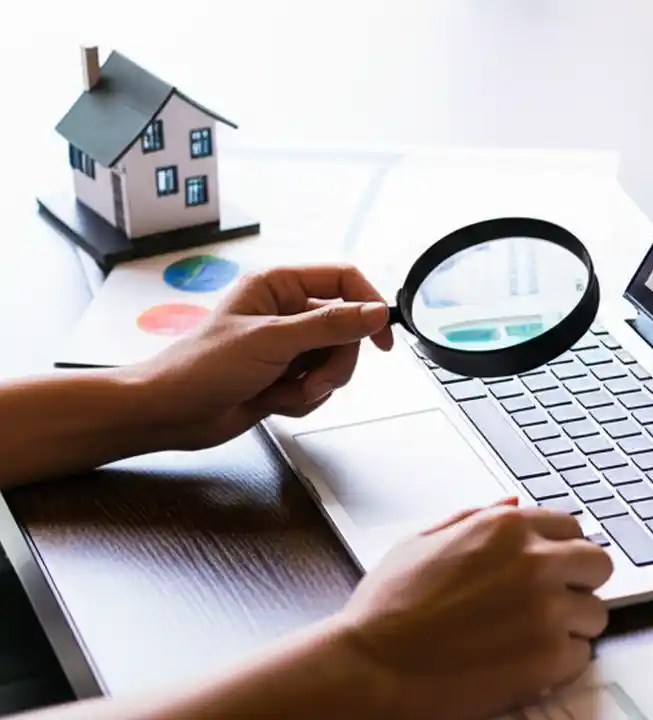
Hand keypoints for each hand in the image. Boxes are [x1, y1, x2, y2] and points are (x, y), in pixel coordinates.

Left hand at [131, 264, 394, 449]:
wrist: (169, 414)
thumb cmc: (200, 368)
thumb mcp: (272, 342)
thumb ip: (329, 326)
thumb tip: (375, 313)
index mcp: (278, 286)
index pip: (343, 281)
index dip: (368, 306)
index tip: (383, 338)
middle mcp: (285, 312)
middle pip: (346, 330)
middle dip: (333, 363)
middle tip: (312, 380)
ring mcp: (287, 346)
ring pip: (335, 362)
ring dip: (316, 385)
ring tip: (285, 392)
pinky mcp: (285, 376)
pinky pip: (319, 386)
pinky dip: (302, 399)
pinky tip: (271, 401)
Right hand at [336, 501, 613, 719]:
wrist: (371, 668)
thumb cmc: (387, 610)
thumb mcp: (422, 541)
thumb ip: (475, 517)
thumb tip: (514, 503)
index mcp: (506, 528)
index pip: (572, 528)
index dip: (560, 551)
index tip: (550, 569)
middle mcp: (535, 562)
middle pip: (599, 563)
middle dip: (579, 582)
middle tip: (551, 602)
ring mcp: (547, 610)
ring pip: (596, 613)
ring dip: (571, 625)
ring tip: (529, 637)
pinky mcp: (549, 657)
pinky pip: (581, 656)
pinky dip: (559, 663)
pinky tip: (523, 662)